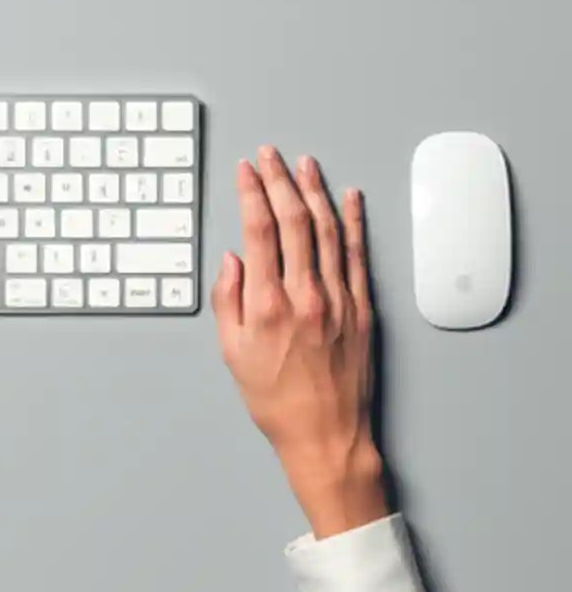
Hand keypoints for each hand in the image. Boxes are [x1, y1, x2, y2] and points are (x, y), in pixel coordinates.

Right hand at [212, 146, 386, 538]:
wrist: (327, 435)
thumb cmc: (276, 401)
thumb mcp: (232, 353)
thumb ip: (229, 300)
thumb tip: (234, 260)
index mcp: (268, 305)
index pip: (259, 231)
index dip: (251, 194)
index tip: (246, 171)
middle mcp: (306, 295)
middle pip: (293, 221)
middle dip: (279, 180)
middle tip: (270, 156)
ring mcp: (339, 299)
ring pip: (329, 230)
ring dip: (315, 192)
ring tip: (305, 165)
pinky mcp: (363, 309)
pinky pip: (359, 254)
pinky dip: (354, 222)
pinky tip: (350, 199)